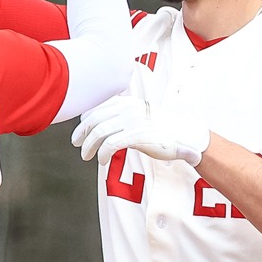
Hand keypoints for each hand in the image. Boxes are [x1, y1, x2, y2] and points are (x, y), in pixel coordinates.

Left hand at [72, 94, 210, 167]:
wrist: (185, 135)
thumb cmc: (161, 129)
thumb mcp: (139, 116)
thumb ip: (121, 117)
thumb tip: (100, 124)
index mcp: (127, 101)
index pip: (97, 106)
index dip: (84, 118)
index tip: (80, 129)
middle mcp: (128, 108)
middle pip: (94, 118)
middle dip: (81, 132)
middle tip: (76, 144)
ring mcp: (132, 121)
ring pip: (99, 131)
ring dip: (89, 145)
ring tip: (86, 155)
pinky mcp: (136, 135)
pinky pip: (110, 144)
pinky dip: (102, 153)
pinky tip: (102, 160)